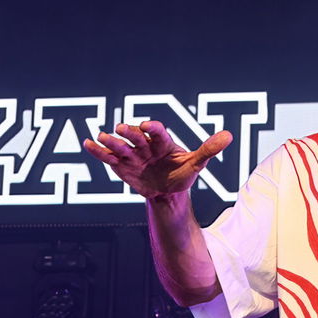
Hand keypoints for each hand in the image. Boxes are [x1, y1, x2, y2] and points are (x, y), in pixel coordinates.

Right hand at [83, 120, 231, 197]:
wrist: (168, 191)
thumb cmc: (182, 173)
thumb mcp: (196, 164)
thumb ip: (208, 149)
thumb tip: (229, 135)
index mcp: (163, 142)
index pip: (158, 133)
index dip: (152, 128)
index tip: (147, 126)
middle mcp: (146, 145)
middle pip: (136, 137)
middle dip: (129, 134)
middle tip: (121, 129)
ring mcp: (132, 155)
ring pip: (121, 147)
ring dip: (111, 142)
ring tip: (101, 137)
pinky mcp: (121, 166)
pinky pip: (109, 158)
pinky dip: (98, 152)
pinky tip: (88, 144)